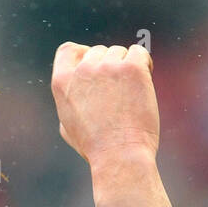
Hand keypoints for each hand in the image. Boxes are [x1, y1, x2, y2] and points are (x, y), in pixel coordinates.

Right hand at [50, 42, 158, 165]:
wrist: (118, 155)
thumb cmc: (95, 147)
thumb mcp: (67, 125)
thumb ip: (70, 101)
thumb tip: (78, 88)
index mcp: (62, 83)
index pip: (68, 50)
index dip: (83, 55)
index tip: (95, 68)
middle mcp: (82, 71)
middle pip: (98, 52)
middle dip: (109, 67)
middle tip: (118, 93)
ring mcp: (107, 67)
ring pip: (120, 53)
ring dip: (127, 68)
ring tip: (131, 95)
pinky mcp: (131, 68)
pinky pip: (140, 53)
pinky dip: (145, 65)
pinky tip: (145, 83)